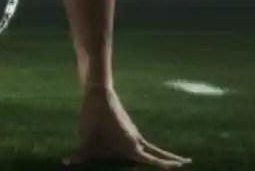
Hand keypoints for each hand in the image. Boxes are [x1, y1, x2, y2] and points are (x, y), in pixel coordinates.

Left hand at [63, 86, 190, 167]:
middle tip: (189, 163)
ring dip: (161, 154)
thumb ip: (80, 154)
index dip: (165, 165)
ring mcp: (133, 133)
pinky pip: (142, 143)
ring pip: (150, 147)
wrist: (99, 92)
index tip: (180, 167)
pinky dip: (149, 149)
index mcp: (130, 144)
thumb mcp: (86, 138)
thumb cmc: (93, 115)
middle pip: (157, 152)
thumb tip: (66, 162)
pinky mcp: (128, 128)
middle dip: (172, 159)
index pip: (151, 159)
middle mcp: (136, 139)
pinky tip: (145, 152)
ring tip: (175, 161)